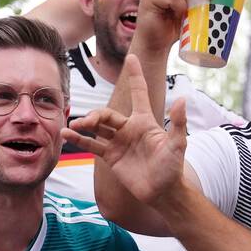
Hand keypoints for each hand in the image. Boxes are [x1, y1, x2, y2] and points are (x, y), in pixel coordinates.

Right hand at [62, 53, 188, 204]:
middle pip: (109, 115)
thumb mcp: (177, 144)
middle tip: (89, 122)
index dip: (135, 76)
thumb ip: (179, 123)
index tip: (132, 57)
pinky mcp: (111, 156)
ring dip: (85, 125)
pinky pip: (92, 145)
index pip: (139, 93)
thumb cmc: (172, 167)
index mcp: (145, 121)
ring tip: (74, 127)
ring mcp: (119, 141)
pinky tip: (67, 135)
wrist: (162, 192)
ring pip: (97, 128)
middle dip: (97, 116)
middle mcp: (129, 128)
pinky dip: (80, 140)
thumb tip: (182, 99)